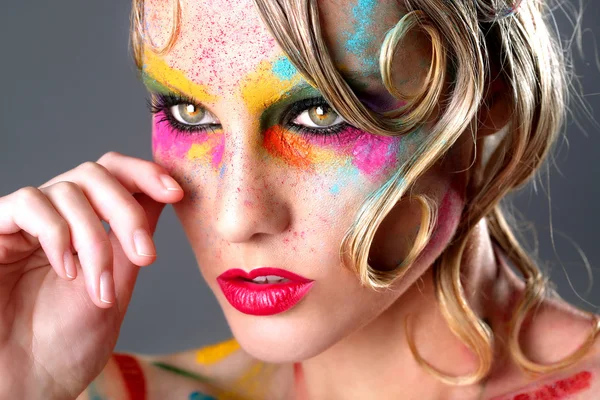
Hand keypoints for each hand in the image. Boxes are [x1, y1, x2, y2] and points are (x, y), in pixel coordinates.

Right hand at [0, 152, 183, 398]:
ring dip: (94, 240)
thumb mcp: (119, 282)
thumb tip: (164, 193)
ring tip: (100, 288)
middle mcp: (56, 216)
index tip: (176, 193)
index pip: (115, 174)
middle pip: (96, 173)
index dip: (145, 173)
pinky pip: (28, 204)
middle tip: (145, 257)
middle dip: (127, 211)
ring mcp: (25, 223)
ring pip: (68, 189)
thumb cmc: (70, 342)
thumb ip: (134, 237)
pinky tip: (66, 271)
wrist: (30, 381)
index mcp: (87, 224)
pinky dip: (56, 234)